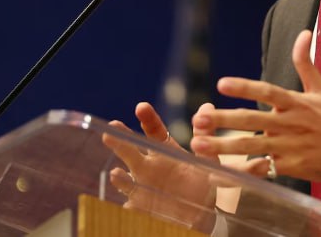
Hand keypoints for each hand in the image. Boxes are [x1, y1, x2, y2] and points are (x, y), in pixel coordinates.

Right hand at [103, 102, 222, 226]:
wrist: (201, 212)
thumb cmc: (202, 181)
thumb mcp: (208, 159)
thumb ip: (205, 136)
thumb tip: (207, 107)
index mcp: (166, 150)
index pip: (154, 131)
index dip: (148, 119)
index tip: (141, 107)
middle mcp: (150, 165)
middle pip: (133, 150)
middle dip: (122, 139)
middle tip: (112, 127)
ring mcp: (144, 185)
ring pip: (127, 179)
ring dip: (120, 177)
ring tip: (116, 173)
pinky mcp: (142, 205)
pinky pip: (133, 206)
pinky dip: (129, 207)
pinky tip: (128, 206)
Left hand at [190, 30, 320, 182]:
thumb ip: (305, 62)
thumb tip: (303, 33)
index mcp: (297, 103)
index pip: (267, 91)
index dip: (245, 88)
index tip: (221, 83)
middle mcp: (291, 124)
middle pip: (253, 121)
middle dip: (224, 120)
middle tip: (198, 119)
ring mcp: (290, 147)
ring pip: (251, 146)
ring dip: (223, 146)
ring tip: (198, 144)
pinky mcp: (290, 167)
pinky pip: (261, 168)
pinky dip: (241, 170)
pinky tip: (220, 170)